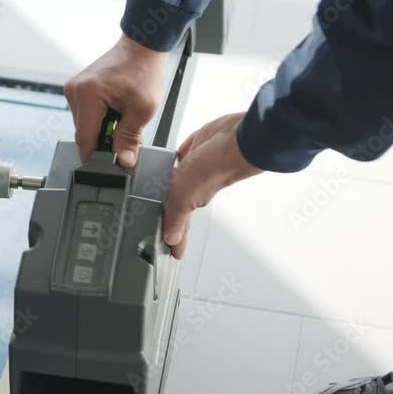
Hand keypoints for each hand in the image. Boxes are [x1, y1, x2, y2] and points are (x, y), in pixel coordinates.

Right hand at [64, 34, 168, 169]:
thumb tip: (124, 162)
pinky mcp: (77, 88)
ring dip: (101, 127)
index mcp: (88, 94)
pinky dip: (99, 117)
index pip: (85, 139)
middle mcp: (75, 90)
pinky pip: (85, 114)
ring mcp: (73, 88)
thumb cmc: (144, 71)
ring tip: (121, 113)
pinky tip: (114, 107)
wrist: (141, 47)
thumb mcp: (143, 110)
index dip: (97, 155)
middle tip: (125, 129)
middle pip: (84, 133)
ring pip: (84, 125)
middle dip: (103, 139)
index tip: (109, 165)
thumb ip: (130, 138)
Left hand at [163, 112, 262, 257]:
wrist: (235, 140)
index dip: (175, 240)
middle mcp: (193, 188)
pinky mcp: (195, 152)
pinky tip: (169, 163)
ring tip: (157, 195)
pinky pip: (181, 160)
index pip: (180, 227)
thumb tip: (171, 238)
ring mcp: (194, 170)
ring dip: (168, 188)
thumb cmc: (217, 168)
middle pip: (176, 205)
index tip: (172, 253)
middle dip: (168, 214)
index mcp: (191, 202)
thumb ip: (176, 216)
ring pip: (177, 183)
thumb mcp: (185, 195)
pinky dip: (174, 163)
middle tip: (160, 225)